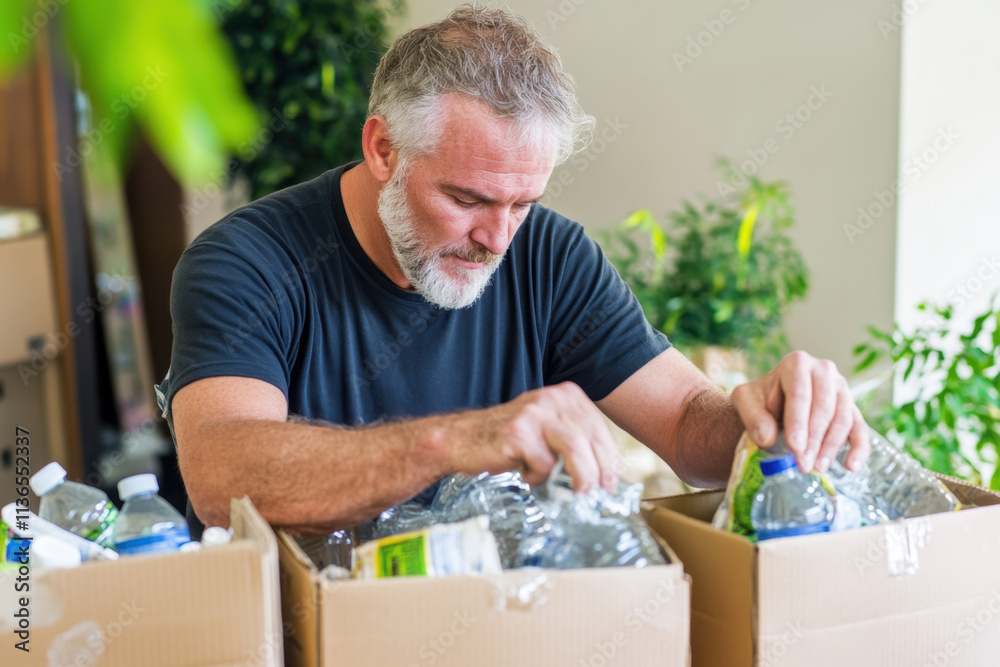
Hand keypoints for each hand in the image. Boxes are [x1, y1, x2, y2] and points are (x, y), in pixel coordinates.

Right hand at [446, 382, 619, 492]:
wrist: (462, 439)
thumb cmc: (509, 441)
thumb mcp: (549, 432)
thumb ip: (576, 443)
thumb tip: (606, 476)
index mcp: (566, 395)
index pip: (599, 429)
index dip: (608, 460)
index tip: (609, 483)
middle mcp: (552, 398)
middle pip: (591, 438)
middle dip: (598, 473)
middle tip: (595, 495)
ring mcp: (534, 413)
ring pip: (575, 448)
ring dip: (581, 477)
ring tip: (576, 495)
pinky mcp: (518, 432)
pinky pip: (544, 462)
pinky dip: (539, 477)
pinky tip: (525, 475)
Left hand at [730, 351, 869, 472]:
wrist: (772, 403)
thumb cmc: (760, 400)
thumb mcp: (745, 402)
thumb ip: (753, 417)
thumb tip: (767, 438)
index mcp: (796, 363)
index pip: (800, 394)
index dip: (798, 422)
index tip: (795, 447)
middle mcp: (823, 370)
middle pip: (823, 408)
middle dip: (813, 439)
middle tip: (803, 465)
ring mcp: (840, 388)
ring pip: (842, 419)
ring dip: (830, 447)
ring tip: (817, 468)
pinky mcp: (851, 408)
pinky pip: (860, 428)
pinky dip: (859, 448)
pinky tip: (851, 466)